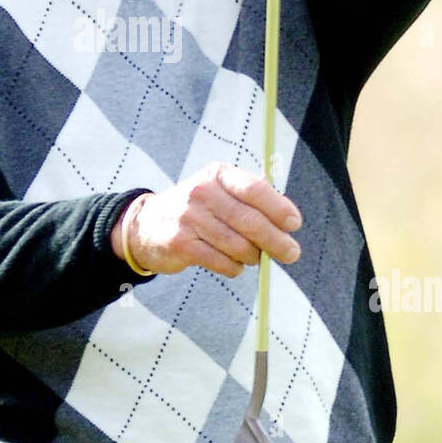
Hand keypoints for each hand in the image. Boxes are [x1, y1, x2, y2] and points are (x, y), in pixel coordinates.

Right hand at [110, 161, 301, 278]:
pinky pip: (222, 262)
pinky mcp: (181, 243)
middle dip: (276, 241)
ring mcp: (189, 217)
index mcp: (218, 174)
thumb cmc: (197, 208)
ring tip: (253, 257)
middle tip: (291, 253)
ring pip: (238, 245)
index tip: (294, 224)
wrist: (147, 224)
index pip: (254, 189)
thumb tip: (287, 222)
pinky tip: (234, 265)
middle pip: (250, 221)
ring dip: (253, 256)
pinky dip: (234, 268)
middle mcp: (202, 192)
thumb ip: (251, 199)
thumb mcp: (219, 190)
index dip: (278, 208)